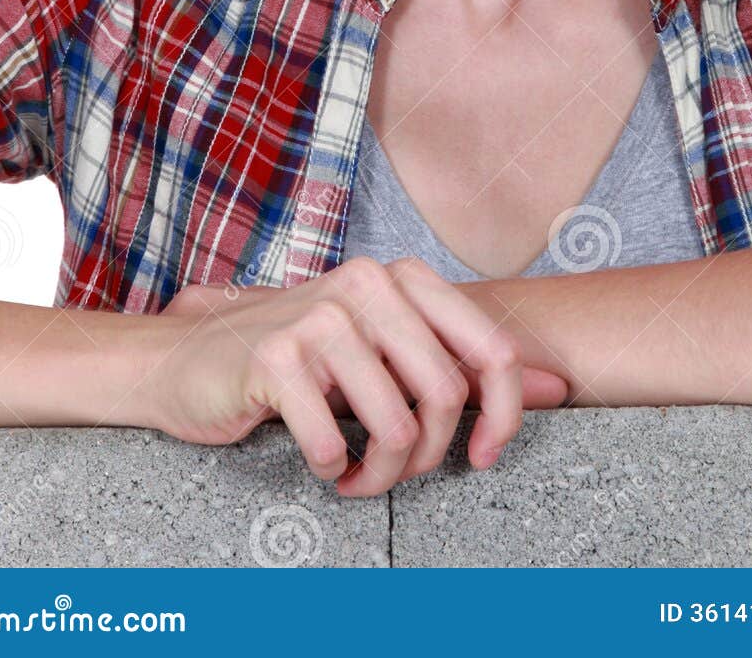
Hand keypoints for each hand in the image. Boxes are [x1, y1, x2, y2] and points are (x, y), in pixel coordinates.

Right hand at [149, 256, 568, 496]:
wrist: (191, 358)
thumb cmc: (301, 357)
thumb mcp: (388, 346)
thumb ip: (465, 361)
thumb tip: (560, 384)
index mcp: (403, 276)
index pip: (491, 349)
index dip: (504, 414)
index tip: (483, 455)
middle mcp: (367, 283)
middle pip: (446, 397)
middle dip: (429, 456)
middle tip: (398, 471)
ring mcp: (320, 316)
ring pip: (395, 428)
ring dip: (382, 474)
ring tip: (359, 475)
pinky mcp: (275, 357)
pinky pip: (333, 443)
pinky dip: (333, 471)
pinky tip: (324, 463)